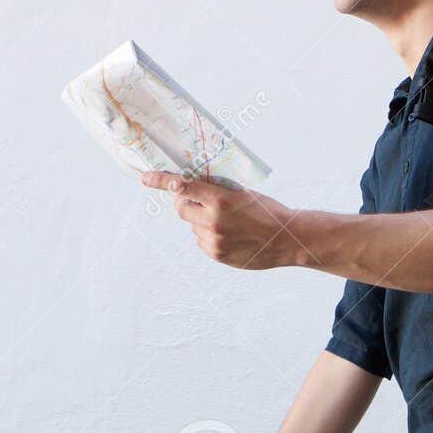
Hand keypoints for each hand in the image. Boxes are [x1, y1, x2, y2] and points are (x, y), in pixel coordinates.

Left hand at [140, 171, 307, 269]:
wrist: (286, 239)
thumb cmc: (267, 211)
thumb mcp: (242, 193)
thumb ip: (216, 191)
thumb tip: (191, 186)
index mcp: (220, 200)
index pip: (182, 187)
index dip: (161, 181)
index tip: (146, 178)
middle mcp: (213, 222)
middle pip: (180, 208)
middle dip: (185, 202)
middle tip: (199, 201)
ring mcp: (213, 241)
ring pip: (192, 226)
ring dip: (202, 221)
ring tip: (229, 223)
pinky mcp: (216, 255)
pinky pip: (202, 241)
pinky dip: (210, 236)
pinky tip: (231, 235)